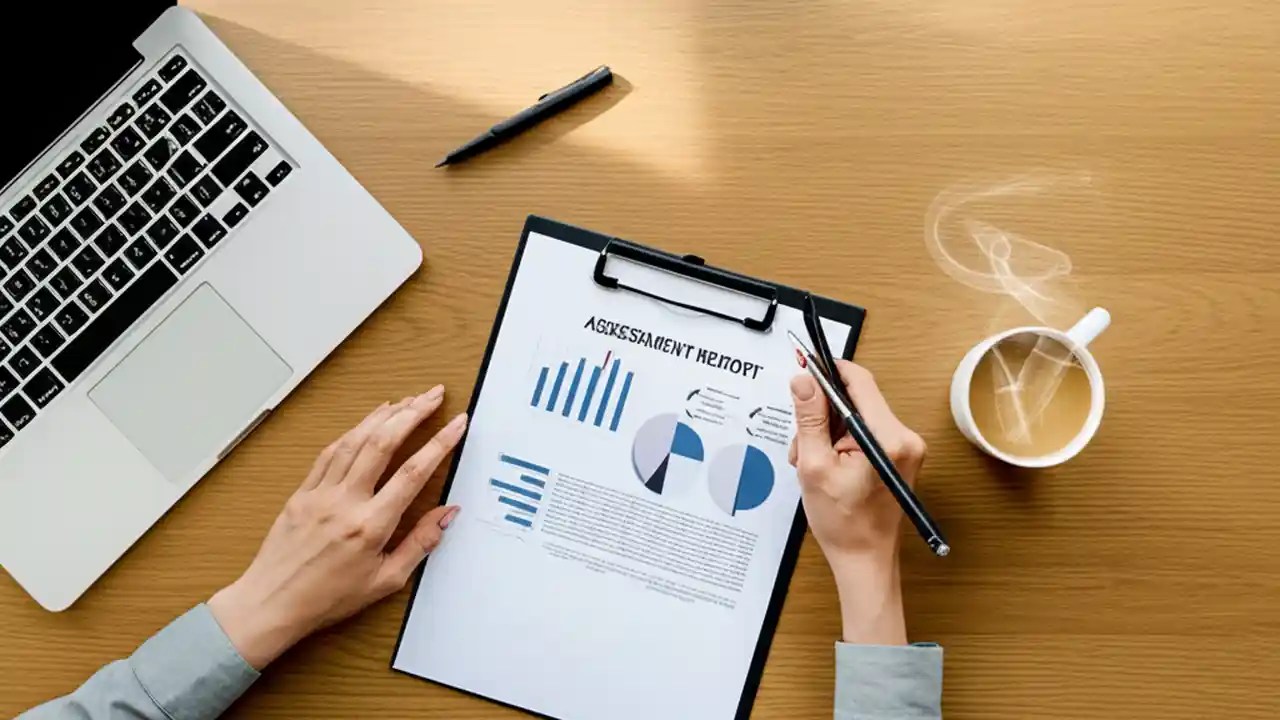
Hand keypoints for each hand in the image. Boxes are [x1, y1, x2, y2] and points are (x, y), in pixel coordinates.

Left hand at [208, 386, 466, 667]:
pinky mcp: (302, 492)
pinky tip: (368, 421)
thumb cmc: (328, 599)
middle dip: (413, 413)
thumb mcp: (385, 582)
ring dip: (384, 415)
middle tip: (434, 395)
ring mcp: (320, 493)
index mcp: (370, 527)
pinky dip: (353, 431)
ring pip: (355, 440)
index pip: (413, 473)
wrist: (271, 603)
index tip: (458, 423)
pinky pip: (330, 452)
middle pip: (383, 443)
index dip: (440, 442)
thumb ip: (420, 543)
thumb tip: (447, 513)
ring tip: (408, 400)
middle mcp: (345, 502)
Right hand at [789, 361, 926, 644]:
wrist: (865, 560)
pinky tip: (829, 465)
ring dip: (828, 431)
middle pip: (855, 398)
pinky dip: (840, 442)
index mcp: (888, 438)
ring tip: (814, 462)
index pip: (859, 381)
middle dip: (821, 414)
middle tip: (803, 444)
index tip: (803, 366)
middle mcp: (904, 437)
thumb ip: (808, 419)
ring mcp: (904, 446)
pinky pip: (863, 431)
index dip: (827, 370)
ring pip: (855, 415)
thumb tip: (803, 380)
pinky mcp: (898, 454)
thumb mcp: (814, 466)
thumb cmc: (845, 524)